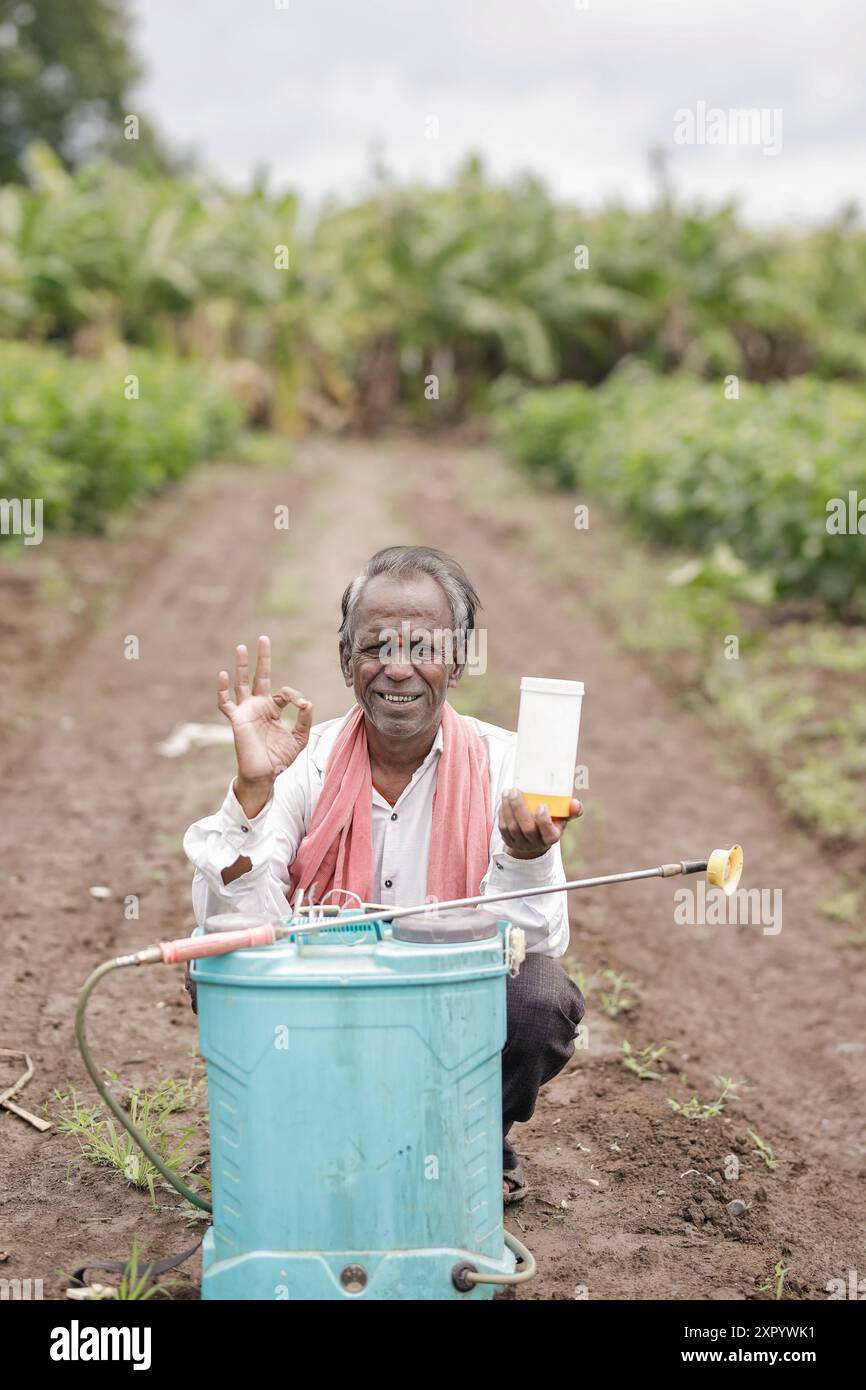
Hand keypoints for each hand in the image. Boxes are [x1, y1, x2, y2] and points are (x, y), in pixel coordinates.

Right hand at [217, 635, 312, 787]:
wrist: (265, 774)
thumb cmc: (281, 757)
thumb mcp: (299, 739)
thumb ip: (305, 721)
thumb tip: (308, 702)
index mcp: (274, 709)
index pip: (284, 692)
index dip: (294, 695)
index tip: (302, 705)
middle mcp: (259, 706)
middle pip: (260, 676)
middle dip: (262, 658)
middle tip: (264, 638)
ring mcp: (247, 711)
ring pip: (242, 683)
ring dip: (242, 666)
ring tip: (242, 647)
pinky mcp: (237, 719)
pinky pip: (226, 703)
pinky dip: (223, 690)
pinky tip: (223, 675)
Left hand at [498, 788, 582, 860]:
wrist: (535, 841)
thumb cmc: (551, 824)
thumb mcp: (563, 818)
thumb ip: (571, 810)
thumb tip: (575, 803)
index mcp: (552, 838)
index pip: (548, 832)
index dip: (544, 820)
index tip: (541, 805)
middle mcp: (536, 843)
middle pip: (527, 829)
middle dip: (520, 808)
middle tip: (516, 791)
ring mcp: (521, 843)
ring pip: (512, 827)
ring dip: (508, 808)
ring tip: (508, 792)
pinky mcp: (508, 841)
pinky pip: (503, 827)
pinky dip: (502, 812)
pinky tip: (504, 800)